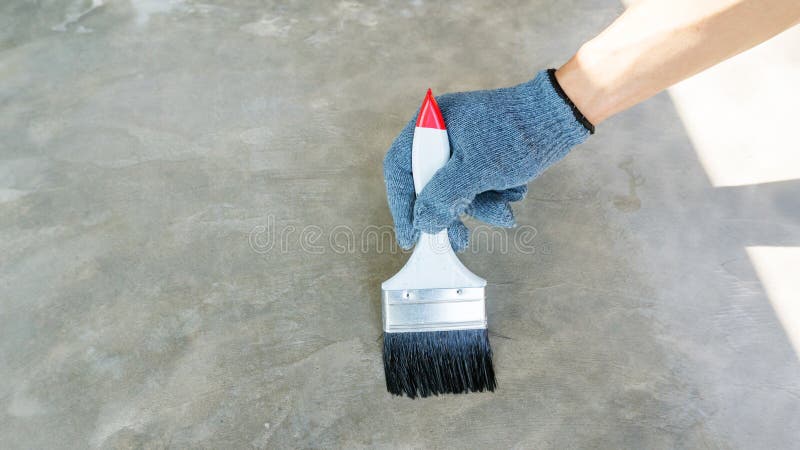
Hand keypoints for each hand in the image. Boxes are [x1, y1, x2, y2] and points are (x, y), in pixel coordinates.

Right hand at [383, 70, 591, 251]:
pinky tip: (513, 193)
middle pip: (428, 182)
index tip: (411, 235)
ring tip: (504, 211)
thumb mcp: (476, 169)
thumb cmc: (518, 134)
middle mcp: (441, 131)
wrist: (561, 117)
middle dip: (450, 212)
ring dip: (479, 206)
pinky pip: (475, 181)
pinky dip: (491, 194)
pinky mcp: (482, 150)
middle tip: (460, 239)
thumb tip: (423, 222)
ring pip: (455, 187)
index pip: (400, 168)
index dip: (401, 205)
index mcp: (430, 124)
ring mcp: (462, 141)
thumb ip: (444, 196)